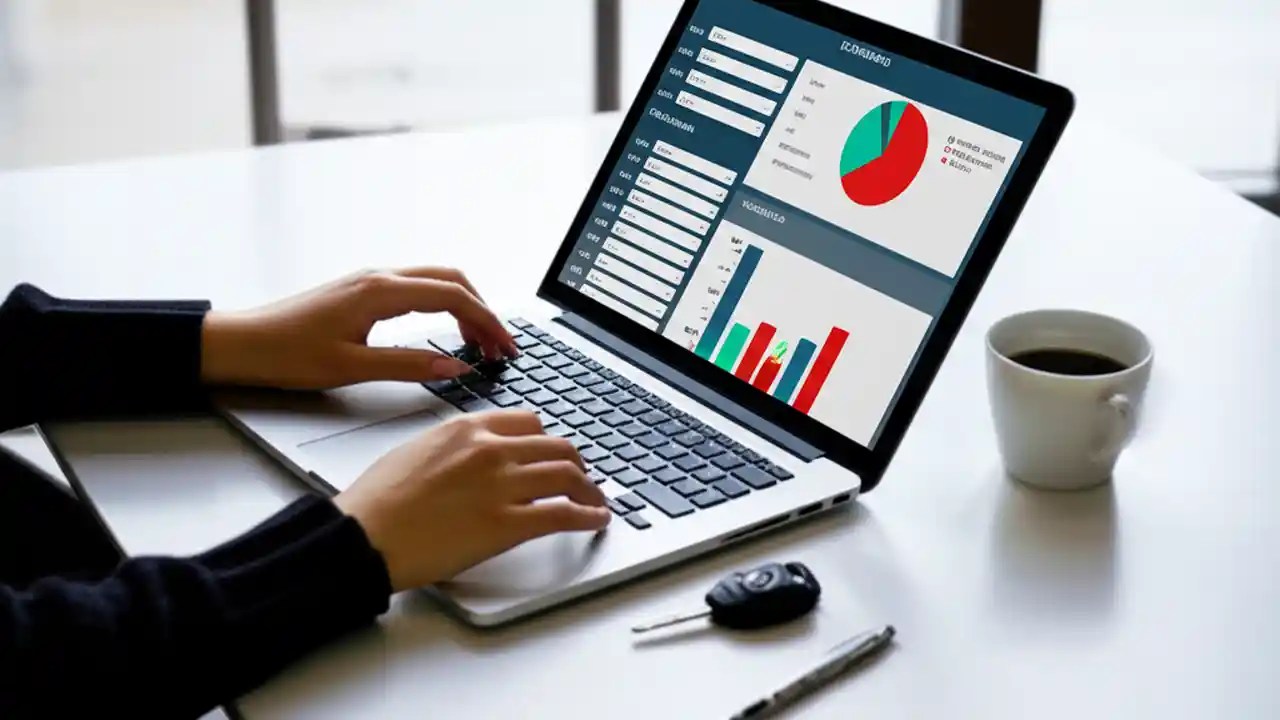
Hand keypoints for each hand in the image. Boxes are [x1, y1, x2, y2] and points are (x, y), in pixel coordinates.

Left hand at [200, 267, 517, 389]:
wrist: (241, 343)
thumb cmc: (285, 354)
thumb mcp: (351, 368)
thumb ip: (408, 366)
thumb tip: (454, 366)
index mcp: (380, 292)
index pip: (453, 296)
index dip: (487, 321)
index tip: (506, 346)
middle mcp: (379, 278)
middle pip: (451, 280)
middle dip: (483, 311)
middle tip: (500, 347)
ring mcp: (371, 282)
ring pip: (435, 283)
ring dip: (465, 308)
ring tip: (479, 344)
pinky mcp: (362, 292)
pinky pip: (417, 290)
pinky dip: (443, 307)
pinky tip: (445, 332)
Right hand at [333, 410, 610, 590]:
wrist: (362, 536)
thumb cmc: (376, 502)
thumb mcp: (415, 451)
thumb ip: (452, 447)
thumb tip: (469, 458)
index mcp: (466, 428)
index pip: (528, 422)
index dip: (547, 440)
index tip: (553, 452)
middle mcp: (490, 449)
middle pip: (556, 445)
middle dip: (576, 463)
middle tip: (581, 478)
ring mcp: (502, 485)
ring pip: (568, 475)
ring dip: (588, 489)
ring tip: (594, 501)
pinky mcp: (507, 524)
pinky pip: (563, 514)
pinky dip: (588, 516)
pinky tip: (596, 521)